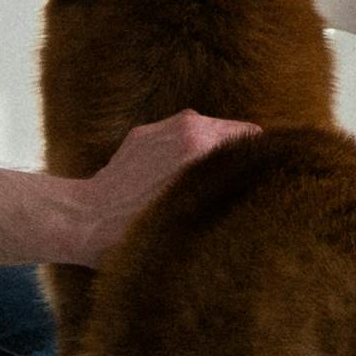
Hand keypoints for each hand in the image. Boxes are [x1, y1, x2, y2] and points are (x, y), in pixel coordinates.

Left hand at [42, 107, 250, 264]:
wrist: (83, 221)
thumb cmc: (136, 230)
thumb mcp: (193, 217)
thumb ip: (226, 195)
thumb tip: (256, 193)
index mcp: (200, 142)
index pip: (253, 139)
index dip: (264, 161)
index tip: (271, 180)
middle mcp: (185, 125)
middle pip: (232, 135)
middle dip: (239, 159)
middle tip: (246, 190)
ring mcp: (162, 127)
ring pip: (206, 137)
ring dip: (212, 158)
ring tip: (211, 191)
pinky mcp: (143, 134)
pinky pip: (179, 141)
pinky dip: (186, 157)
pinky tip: (178, 187)